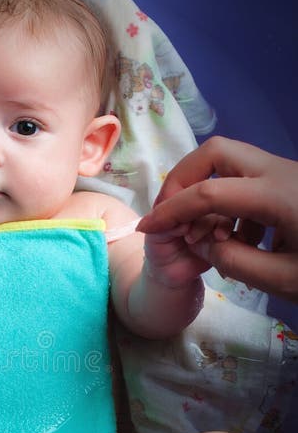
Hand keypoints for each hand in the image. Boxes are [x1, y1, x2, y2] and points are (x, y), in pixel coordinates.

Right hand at [137, 137, 297, 301]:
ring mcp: (289, 174)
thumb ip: (233, 261)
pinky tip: (242, 240)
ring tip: (208, 234)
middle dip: (184, 180)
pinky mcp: (294, 185)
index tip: (148, 228)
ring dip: (208, 191)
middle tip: (173, 214)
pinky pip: (251, 180)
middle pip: (216, 152)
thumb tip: (203, 243)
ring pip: (233, 162)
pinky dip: (232, 203)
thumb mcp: (283, 280)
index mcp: (276, 195)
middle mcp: (280, 173)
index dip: (171, 211)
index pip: (207, 193)